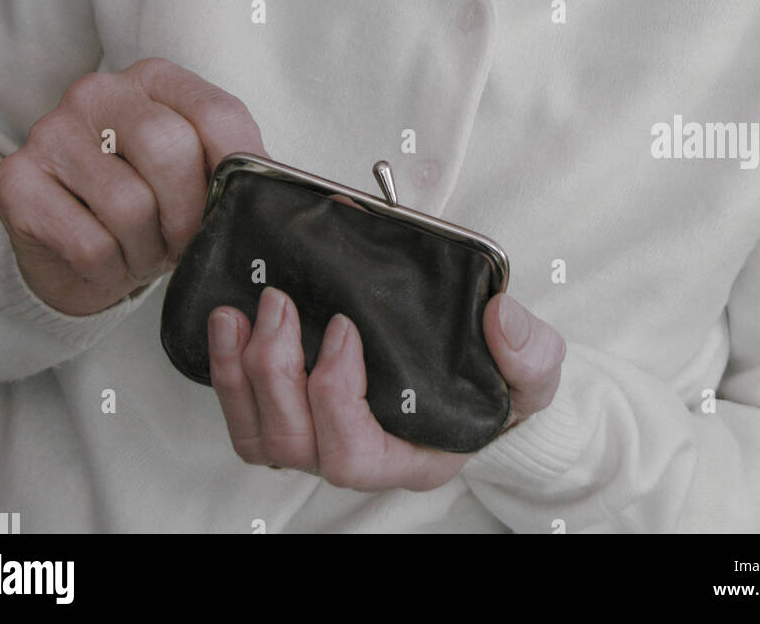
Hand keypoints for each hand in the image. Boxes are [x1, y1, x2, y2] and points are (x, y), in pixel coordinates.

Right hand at [0, 57, 266, 315]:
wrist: (79, 254)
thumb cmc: (153, 208)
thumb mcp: (199, 177)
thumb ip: (237, 168)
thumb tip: (286, 191)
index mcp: (156, 79)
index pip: (217, 113)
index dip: (237, 172)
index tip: (232, 209)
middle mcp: (99, 92)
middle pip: (169, 150)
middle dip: (187, 216)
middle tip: (181, 242)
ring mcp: (51, 131)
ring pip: (127, 205)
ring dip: (146, 250)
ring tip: (141, 251)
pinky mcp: (15, 180)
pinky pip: (88, 243)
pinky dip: (110, 270)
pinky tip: (105, 261)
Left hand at [208, 286, 565, 490]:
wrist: (484, 378)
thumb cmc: (501, 381)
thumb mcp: (534, 368)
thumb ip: (528, 350)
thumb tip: (501, 318)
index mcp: (413, 456)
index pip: (355, 456)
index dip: (335, 397)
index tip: (343, 328)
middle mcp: (360, 456)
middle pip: (295, 444)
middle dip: (275, 373)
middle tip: (279, 303)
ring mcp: (321, 435)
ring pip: (259, 435)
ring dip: (239, 373)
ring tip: (242, 312)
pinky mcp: (295, 408)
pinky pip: (244, 414)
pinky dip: (225, 373)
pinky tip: (227, 323)